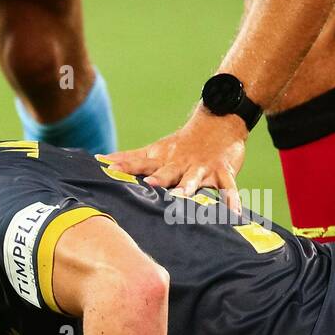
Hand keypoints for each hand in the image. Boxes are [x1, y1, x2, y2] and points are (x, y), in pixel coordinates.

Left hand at [104, 108, 247, 211]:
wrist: (220, 121)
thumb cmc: (183, 143)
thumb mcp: (156, 150)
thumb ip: (131, 158)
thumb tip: (101, 159)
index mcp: (164, 159)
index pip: (141, 162)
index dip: (126, 165)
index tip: (110, 169)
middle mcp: (181, 163)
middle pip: (168, 172)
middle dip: (159, 178)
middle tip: (148, 184)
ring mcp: (202, 167)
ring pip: (195, 178)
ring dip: (189, 186)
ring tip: (183, 195)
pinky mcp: (223, 171)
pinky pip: (228, 187)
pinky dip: (232, 200)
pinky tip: (233, 213)